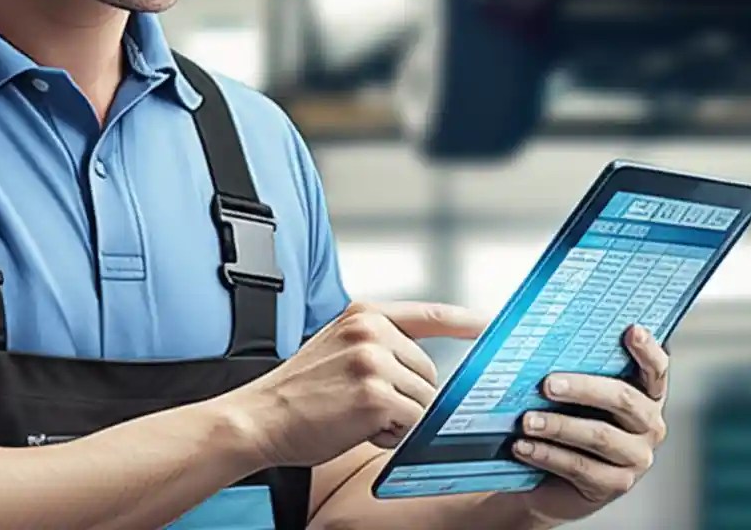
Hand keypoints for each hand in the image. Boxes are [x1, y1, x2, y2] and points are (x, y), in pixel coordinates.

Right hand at [224, 300, 489, 467]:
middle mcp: (372, 332)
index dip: (464, 322)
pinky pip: (411, 424)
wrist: (261, 417)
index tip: (489, 326)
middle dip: (407, 397)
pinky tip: (358, 429)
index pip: (428, 315)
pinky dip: (391, 435)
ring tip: (356, 416)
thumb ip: (379, 347)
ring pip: (423, 401)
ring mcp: (374, 362)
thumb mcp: (337, 347)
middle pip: (428, 373)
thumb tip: (425, 373)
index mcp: (364, 314)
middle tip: (363, 405)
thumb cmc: (297, 392)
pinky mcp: (376, 395)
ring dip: (399, 419)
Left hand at [508, 325, 669, 524]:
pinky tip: (523, 447)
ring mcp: (635, 458)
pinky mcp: (614, 485)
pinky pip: (580, 467)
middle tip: (546, 384)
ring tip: (525, 421)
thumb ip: (565, 365)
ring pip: (600, 436)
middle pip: (623, 399)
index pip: (657, 370)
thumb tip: (524, 332)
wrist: (550, 480)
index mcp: (645, 395)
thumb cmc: (562, 420)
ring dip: (558, 426)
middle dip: (583, 388)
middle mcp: (649, 425)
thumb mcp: (568, 393)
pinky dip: (548, 454)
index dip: (648, 351)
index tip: (631, 330)